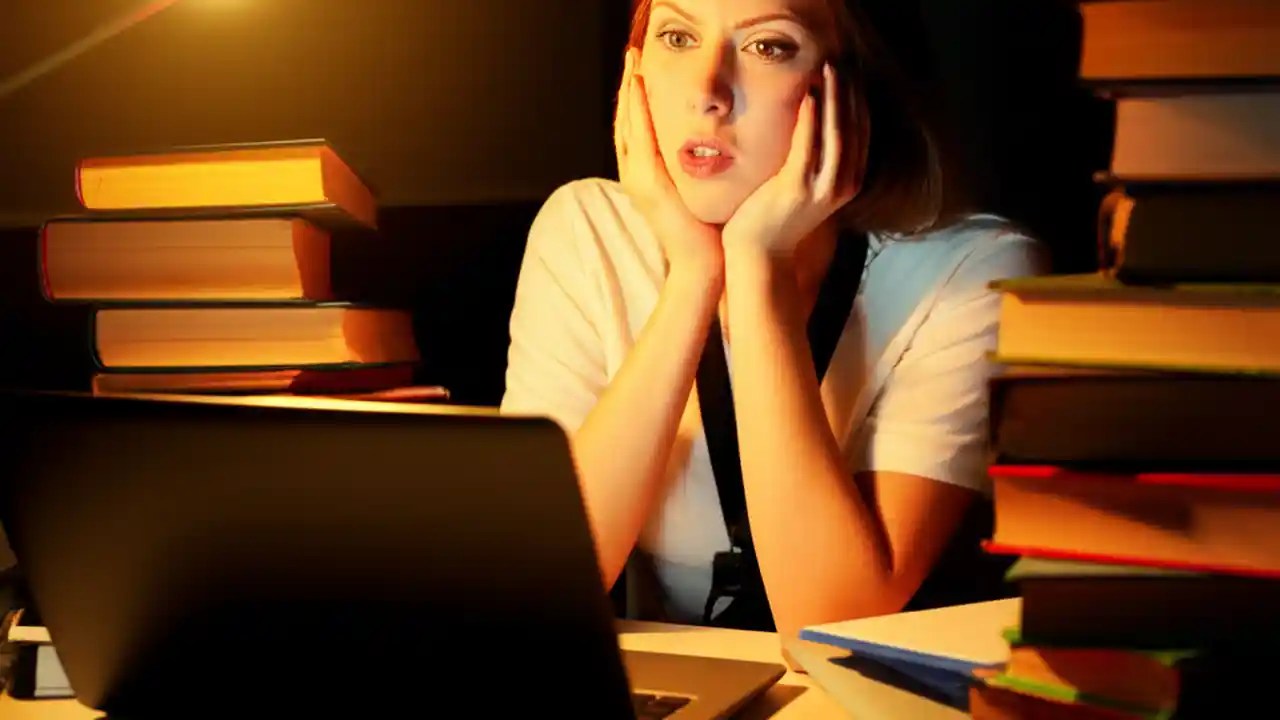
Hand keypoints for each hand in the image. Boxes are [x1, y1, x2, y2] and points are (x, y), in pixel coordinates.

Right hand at [615, 48, 722, 279]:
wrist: (702, 263)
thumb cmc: (704, 230)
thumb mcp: (694, 192)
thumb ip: (689, 170)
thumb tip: (702, 148)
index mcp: (644, 176)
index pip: (634, 129)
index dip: (633, 99)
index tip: (639, 72)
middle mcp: (635, 175)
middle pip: (625, 122)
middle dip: (627, 87)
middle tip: (630, 56)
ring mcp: (637, 178)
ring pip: (626, 125)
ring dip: (628, 92)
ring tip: (631, 63)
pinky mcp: (647, 182)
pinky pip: (638, 138)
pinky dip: (635, 111)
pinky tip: (638, 88)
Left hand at [721, 63, 861, 261]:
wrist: (760, 253)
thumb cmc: (776, 216)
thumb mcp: (806, 185)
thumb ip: (818, 160)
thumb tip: (816, 123)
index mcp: (848, 180)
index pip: (861, 131)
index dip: (858, 100)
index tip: (851, 73)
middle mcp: (842, 184)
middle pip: (853, 127)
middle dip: (849, 92)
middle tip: (841, 62)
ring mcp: (822, 187)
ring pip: (836, 133)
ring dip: (834, 98)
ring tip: (829, 70)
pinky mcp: (798, 188)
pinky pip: (808, 146)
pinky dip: (810, 119)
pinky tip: (809, 96)